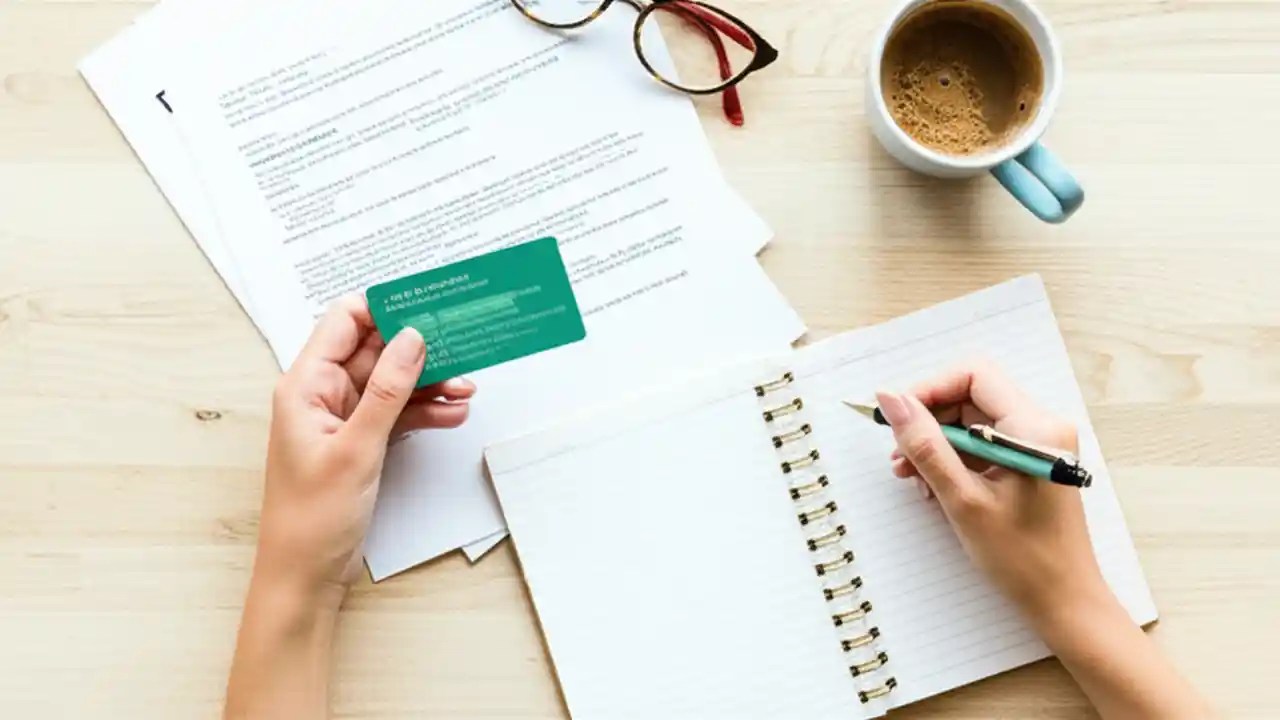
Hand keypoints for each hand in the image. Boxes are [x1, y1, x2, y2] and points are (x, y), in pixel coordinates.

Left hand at [257, 295, 474, 604]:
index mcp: (305, 385)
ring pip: (392, 383)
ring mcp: (343, 419)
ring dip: (429, 382)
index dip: (385, 309)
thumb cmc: (312, 518)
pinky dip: (424, 411)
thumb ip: (388, 390)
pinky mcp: (361, 442)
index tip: (428, 305)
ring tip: (467, 388)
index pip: (345, 322)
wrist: (305, 577)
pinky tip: (453, 414)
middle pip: (376, 350)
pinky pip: (397, 413)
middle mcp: (322, 394)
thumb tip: (412, 337)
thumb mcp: (357, 448)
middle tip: (462, 341)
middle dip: (419, 347)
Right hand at [876, 360, 1106, 624]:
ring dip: (936, 444)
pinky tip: (934, 487)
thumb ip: (924, 445)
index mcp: (1034, 428)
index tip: (897, 416)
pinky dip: (953, 460)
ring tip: (912, 476)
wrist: (1064, 602)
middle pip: (970, 396)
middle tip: (899, 455)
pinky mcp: (1027, 463)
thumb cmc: (1024, 558)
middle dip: (928, 422)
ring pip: (971, 422)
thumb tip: (892, 400)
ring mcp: (1036, 445)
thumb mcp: (962, 499)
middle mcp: (1041, 427)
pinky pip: (981, 444)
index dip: (929, 389)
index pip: (973, 375)